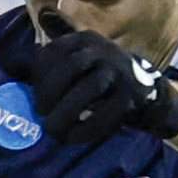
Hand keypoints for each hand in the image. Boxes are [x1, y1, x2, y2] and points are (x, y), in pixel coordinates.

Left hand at [29, 10, 177, 143]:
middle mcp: (103, 50)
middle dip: (50, 92)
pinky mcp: (132, 96)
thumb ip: (57, 55)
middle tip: (40, 113)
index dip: (40, 73)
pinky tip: (73, 137)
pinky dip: (86, 128)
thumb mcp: (82, 56)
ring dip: (66, 112)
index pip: (56, 50)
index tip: (33, 94)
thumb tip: (30, 60)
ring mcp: (120, 72)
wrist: (147, 90)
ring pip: (89, 89)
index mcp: (86, 39)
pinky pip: (108, 113)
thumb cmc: (103, 75)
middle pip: (71, 67)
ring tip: (53, 129)